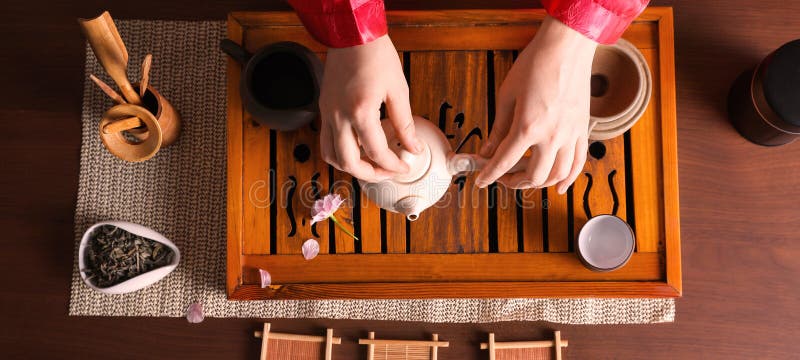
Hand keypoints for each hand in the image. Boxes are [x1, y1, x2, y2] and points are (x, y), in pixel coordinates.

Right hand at [319, 34, 422, 181]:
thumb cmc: (375, 55)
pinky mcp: (324, 109)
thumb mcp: (398, 90)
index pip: (376, 152)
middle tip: (387, 172)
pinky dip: (340, 151)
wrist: (353, 35)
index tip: (404, 166)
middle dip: (370, 174)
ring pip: (331, 155)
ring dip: (350, 167)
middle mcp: (339, 116)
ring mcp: (328, 113)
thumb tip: (413, 146)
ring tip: (371, 166)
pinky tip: (358, 148)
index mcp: (360, 111)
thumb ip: (405, 123)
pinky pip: (326, 140)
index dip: (393, 165)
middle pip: (348, 162)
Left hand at [475, 16, 596, 193]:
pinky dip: (568, 178)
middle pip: (533, 176)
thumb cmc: (535, 65)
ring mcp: (570, 135)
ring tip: (525, 179)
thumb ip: (498, 128)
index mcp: (528, 127)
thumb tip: (488, 150)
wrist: (566, 48)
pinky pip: (578, 163)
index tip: (481, 182)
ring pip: (557, 175)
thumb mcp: (507, 96)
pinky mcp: (582, 130)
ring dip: (539, 183)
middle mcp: (552, 136)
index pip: (504, 161)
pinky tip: (559, 186)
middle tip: (503, 177)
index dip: (490, 175)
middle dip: (514, 182)